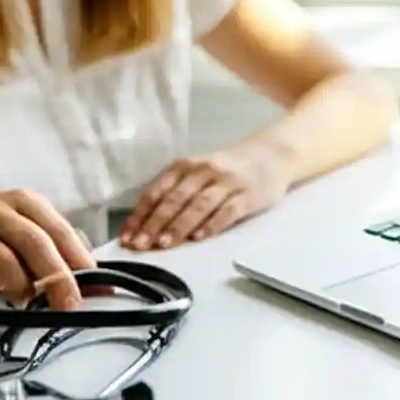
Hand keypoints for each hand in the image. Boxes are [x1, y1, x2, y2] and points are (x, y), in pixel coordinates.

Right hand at [0, 189, 94, 310]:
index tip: (96, 285)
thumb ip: (56, 253)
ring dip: (22, 286)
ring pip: (5, 260)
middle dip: (57, 277)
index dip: (80, 259)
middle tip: (68, 302)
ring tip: (25, 299)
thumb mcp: (23, 236)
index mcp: (24, 202)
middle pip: (35, 243)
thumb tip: (95, 281)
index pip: (60, 230)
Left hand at [120, 145, 292, 250]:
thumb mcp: (198, 173)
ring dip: (179, 225)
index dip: (140, 215)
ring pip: (198, 205)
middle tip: (140, 244)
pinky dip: (212, 224)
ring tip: (164, 243)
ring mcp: (227, 182)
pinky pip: (227, 211)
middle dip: (155, 223)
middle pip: (175, 199)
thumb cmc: (228, 169)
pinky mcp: (248, 195)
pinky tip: (200, 237)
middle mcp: (203, 171)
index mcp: (185, 167)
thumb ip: (176, 193)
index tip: (127, 237)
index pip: (156, 192)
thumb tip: (146, 226)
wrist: (272, 155)